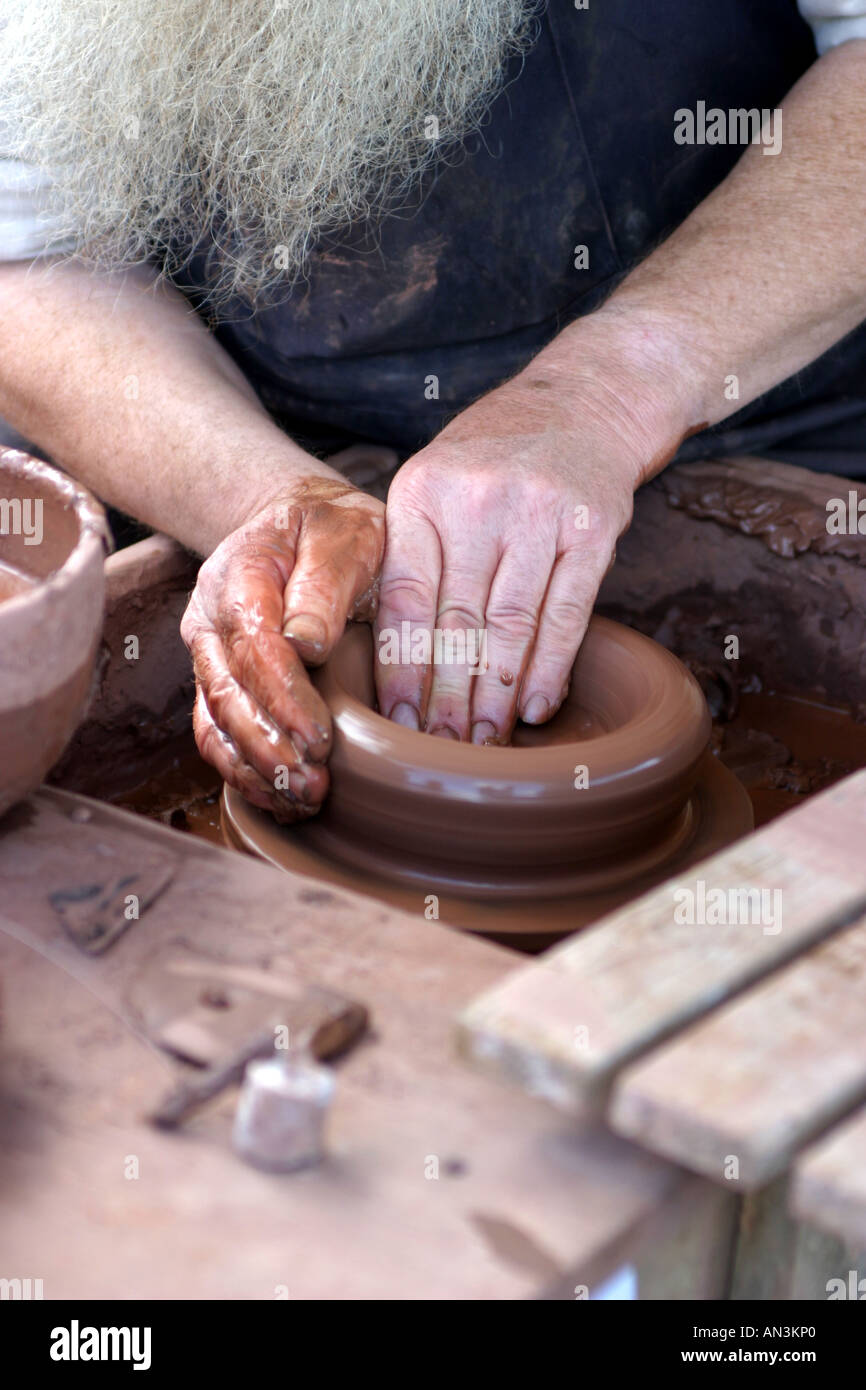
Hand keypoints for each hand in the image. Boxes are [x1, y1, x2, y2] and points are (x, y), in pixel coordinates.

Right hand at [181, 477, 383, 819]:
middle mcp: (211, 621)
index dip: (283, 697)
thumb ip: (325, 584)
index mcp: (239, 576)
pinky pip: (218, 737)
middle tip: (314, 783)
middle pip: (227, 694)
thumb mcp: (346, 535)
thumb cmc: (334, 532)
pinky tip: (283, 801)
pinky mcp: (219, 685)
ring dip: (257, 770)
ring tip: (305, 800)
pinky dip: (245, 774)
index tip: (319, 735)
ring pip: (216, 723)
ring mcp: (210, 657)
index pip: (253, 645)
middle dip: (269, 747)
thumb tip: (308, 645)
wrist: (304, 526)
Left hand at [374, 345, 677, 743]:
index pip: (406, 599)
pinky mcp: (592, 528)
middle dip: (446, 697)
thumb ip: (415, 555)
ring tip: (483, 742)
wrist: (585, 398)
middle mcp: (477, 501)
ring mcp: (538, 514)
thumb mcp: (436, 484)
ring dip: (496, 695)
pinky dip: (550, 668)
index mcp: (423, 493)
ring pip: (510, 626)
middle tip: (439, 749)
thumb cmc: (496, 456)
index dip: (402, 668)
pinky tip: (534, 708)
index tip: (398, 721)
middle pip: (457, 622)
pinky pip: (566, 613)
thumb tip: (396, 660)